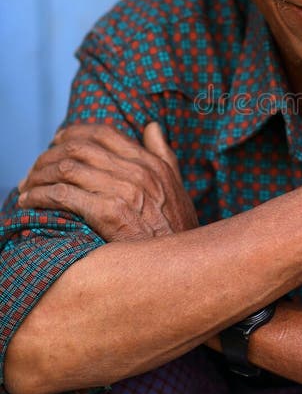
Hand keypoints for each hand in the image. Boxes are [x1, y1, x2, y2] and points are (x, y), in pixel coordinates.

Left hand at [17, 123, 198, 242]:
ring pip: (66, 169)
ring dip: (38, 176)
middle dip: (49, 155)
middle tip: (35, 168)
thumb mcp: (177, 186)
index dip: (74, 133)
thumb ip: (163, 154)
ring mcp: (122, 191)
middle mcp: (136, 172)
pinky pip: (62, 195)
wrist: (182, 265)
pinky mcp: (107, 213)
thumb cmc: (177, 229)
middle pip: (79, 149)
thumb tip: (151, 127)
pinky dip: (39, 196)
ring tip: (27, 187)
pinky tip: (29, 202)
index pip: (104, 134)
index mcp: (150, 162)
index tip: (57, 140)